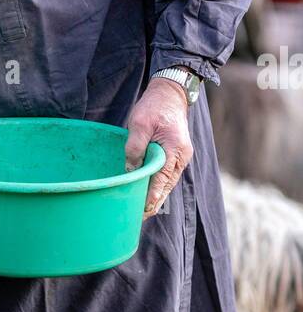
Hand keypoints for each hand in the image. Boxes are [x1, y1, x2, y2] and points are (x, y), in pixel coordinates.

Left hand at [125, 78, 192, 217]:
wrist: (170, 94)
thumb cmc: (154, 107)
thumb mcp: (139, 123)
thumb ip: (135, 147)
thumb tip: (131, 169)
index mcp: (174, 148)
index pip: (162, 178)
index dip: (153, 195)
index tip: (144, 209)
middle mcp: (181, 156)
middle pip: (167, 184)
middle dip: (155, 201)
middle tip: (140, 217)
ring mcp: (181, 156)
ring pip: (169, 182)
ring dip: (158, 196)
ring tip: (144, 212)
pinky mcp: (177, 155)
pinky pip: (168, 175)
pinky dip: (160, 186)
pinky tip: (151, 195)